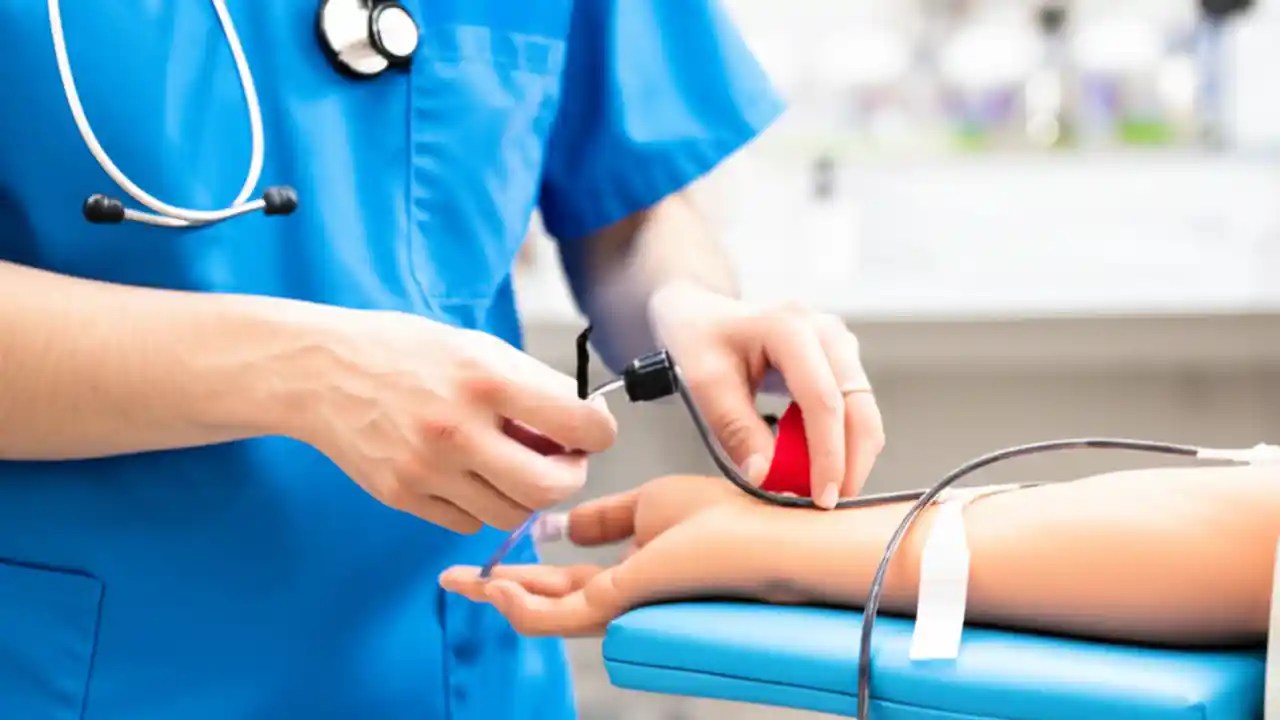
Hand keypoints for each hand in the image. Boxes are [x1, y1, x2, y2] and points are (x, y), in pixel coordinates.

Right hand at [290, 309, 616, 533]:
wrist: (321, 372)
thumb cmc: (406, 352)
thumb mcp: (477, 347)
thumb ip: (531, 386)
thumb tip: (580, 424)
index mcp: (486, 380)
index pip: (578, 425)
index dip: (598, 432)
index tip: (592, 430)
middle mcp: (459, 430)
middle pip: (551, 488)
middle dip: (569, 477)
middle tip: (562, 460)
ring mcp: (428, 470)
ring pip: (512, 515)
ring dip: (524, 495)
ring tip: (510, 464)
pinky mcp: (403, 497)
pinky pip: (468, 523)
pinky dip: (480, 505)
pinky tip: (467, 474)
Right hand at [439, 476, 751, 634]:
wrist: (769, 539)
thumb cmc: (731, 518)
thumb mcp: (653, 503)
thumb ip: (608, 519)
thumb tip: (568, 523)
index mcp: (634, 570)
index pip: (568, 578)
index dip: (527, 569)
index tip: (494, 559)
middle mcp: (625, 596)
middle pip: (548, 599)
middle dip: (497, 590)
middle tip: (454, 581)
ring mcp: (622, 606)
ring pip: (548, 614)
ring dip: (499, 600)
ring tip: (461, 584)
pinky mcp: (623, 605)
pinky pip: (561, 616)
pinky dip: (522, 607)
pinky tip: (495, 590)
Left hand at [649, 282, 883, 507]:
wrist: (702, 312)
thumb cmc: (698, 338)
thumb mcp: (703, 381)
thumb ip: (735, 428)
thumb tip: (765, 476)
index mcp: (789, 327)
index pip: (823, 401)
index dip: (828, 454)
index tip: (822, 498)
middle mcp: (825, 331)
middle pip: (858, 405)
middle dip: (851, 461)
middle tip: (831, 505)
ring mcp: (838, 343)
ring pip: (864, 409)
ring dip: (850, 454)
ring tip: (821, 489)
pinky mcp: (841, 359)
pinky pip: (855, 407)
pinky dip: (842, 441)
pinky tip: (818, 466)